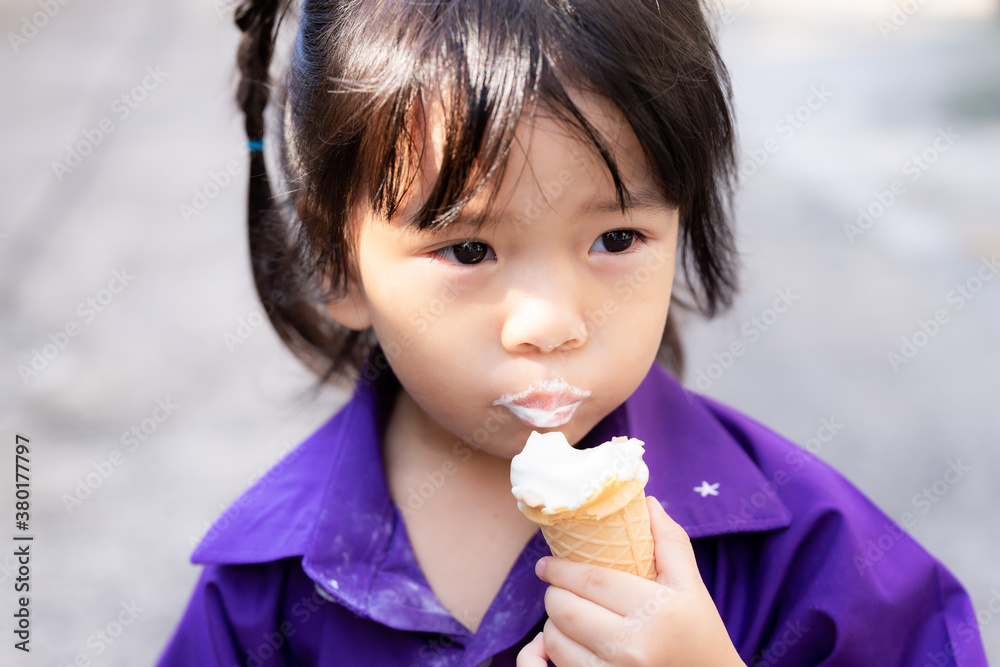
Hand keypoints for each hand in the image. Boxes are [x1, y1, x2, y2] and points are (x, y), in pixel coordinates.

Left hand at [517, 496, 744, 666]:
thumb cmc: (701, 634)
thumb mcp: (692, 587)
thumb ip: (671, 542)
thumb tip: (648, 501)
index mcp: (657, 612)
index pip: (592, 581)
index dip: (561, 569)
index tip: (546, 564)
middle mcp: (634, 647)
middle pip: (566, 611)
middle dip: (554, 594)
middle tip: (558, 587)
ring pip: (557, 642)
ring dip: (553, 624)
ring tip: (567, 614)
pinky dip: (553, 653)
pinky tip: (563, 643)